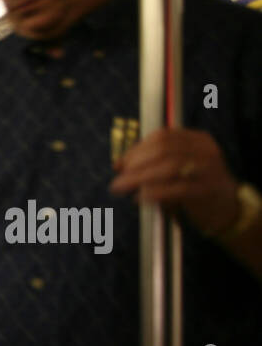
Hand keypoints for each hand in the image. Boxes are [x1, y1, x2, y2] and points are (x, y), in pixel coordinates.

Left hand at [109, 128, 240, 237]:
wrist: (228, 208)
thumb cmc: (195, 187)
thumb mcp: (178, 170)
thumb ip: (153, 163)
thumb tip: (118, 164)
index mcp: (198, 140)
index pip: (163, 137)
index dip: (136, 149)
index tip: (119, 164)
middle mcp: (205, 150)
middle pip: (164, 150)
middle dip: (135, 163)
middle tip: (117, 179)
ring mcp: (208, 169)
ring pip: (169, 167)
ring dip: (139, 178)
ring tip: (121, 188)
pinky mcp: (207, 190)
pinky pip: (177, 189)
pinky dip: (154, 192)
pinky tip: (139, 199)